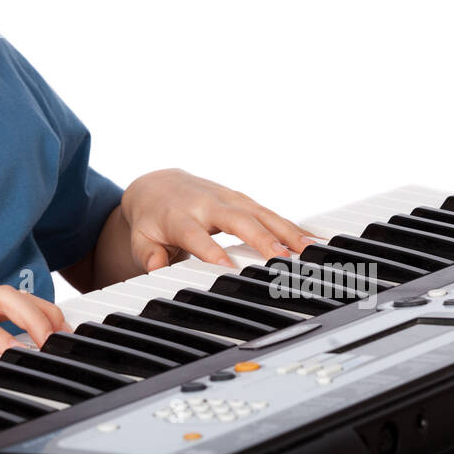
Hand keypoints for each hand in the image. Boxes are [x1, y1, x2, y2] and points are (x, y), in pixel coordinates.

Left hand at [121, 168, 312, 271]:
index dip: (212, 251)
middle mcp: (207, 204)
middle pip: (238, 219)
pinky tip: (313, 241)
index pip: (197, 235)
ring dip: (286, 231)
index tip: (229, 269)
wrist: (158, 185)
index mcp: (180, 216)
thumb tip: (155, 267)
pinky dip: (291, 227)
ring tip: (310, 250)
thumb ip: (147, 254)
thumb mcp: (140, 237)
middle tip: (283, 258)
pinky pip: (269, 213)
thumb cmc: (151, 218)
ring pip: (260, 213)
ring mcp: (228, 199)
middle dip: (261, 237)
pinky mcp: (242, 200)